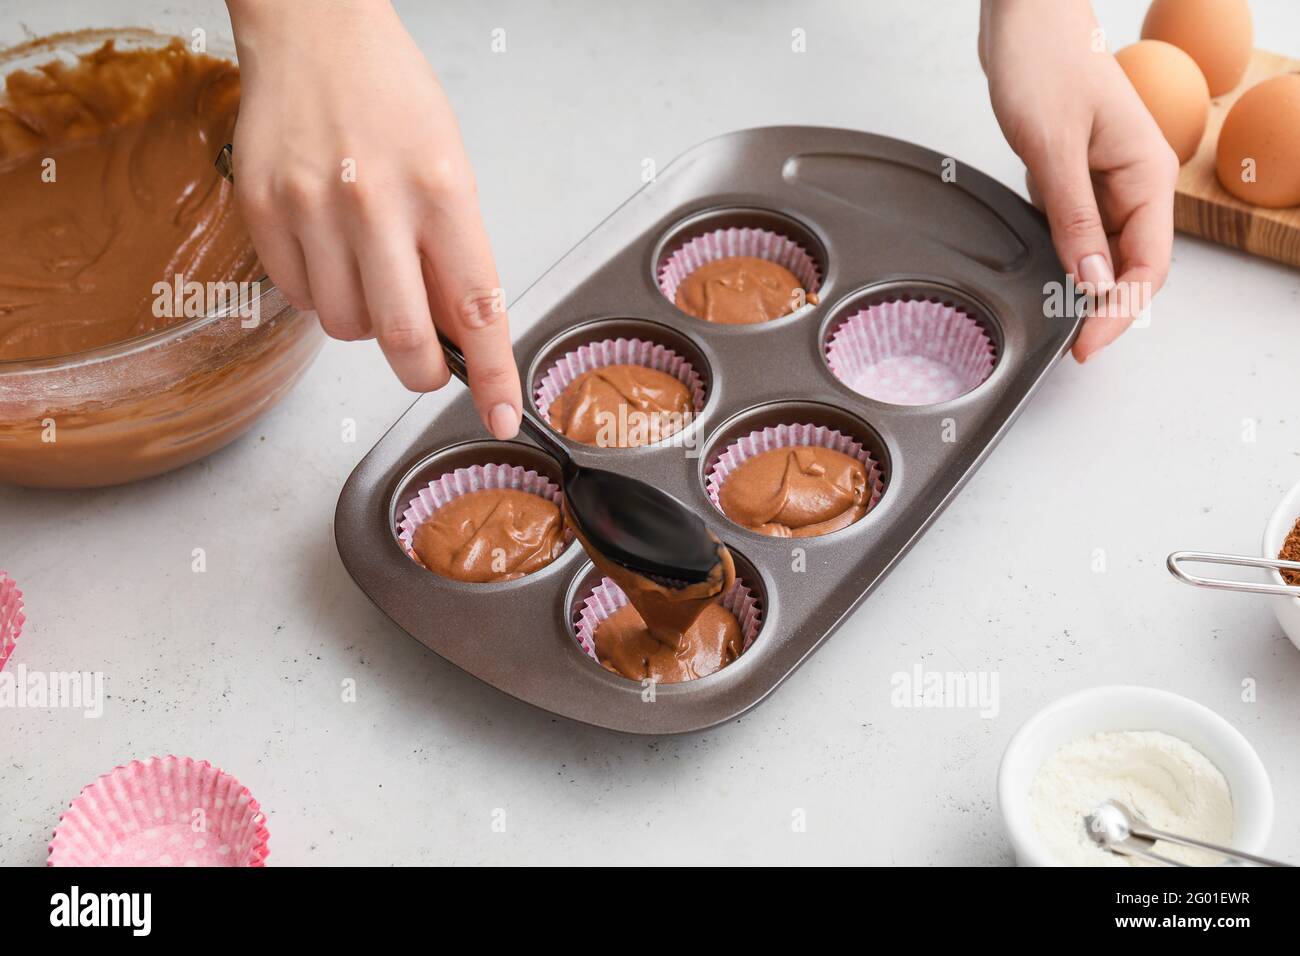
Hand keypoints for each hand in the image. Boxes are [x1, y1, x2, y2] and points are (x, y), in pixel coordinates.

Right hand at [226, 0, 520, 436]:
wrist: (314, 30)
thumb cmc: (392, 96)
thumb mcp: (450, 168)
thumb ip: (454, 255)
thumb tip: (459, 339)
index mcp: (442, 188)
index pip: (477, 306)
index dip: (491, 374)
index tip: (501, 414)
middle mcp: (375, 201)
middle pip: (402, 337)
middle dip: (420, 372)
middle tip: (424, 367)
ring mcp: (311, 207)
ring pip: (345, 327)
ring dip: (365, 324)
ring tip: (369, 270)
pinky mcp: (263, 210)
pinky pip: (299, 297)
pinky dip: (322, 295)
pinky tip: (331, 250)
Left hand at [979, 0, 1178, 362]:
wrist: (1024, 21)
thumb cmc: (1043, 65)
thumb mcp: (1053, 148)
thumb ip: (1072, 218)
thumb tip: (1089, 279)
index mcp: (1146, 173)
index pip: (1148, 263)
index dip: (1120, 310)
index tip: (1088, 344)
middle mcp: (1134, 180)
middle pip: (1131, 264)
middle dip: (1104, 307)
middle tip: (1069, 343)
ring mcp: (1108, 178)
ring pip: (1103, 250)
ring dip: (1083, 283)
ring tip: (1053, 316)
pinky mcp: (1080, 174)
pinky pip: (1078, 227)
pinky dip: (1063, 251)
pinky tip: (1041, 265)